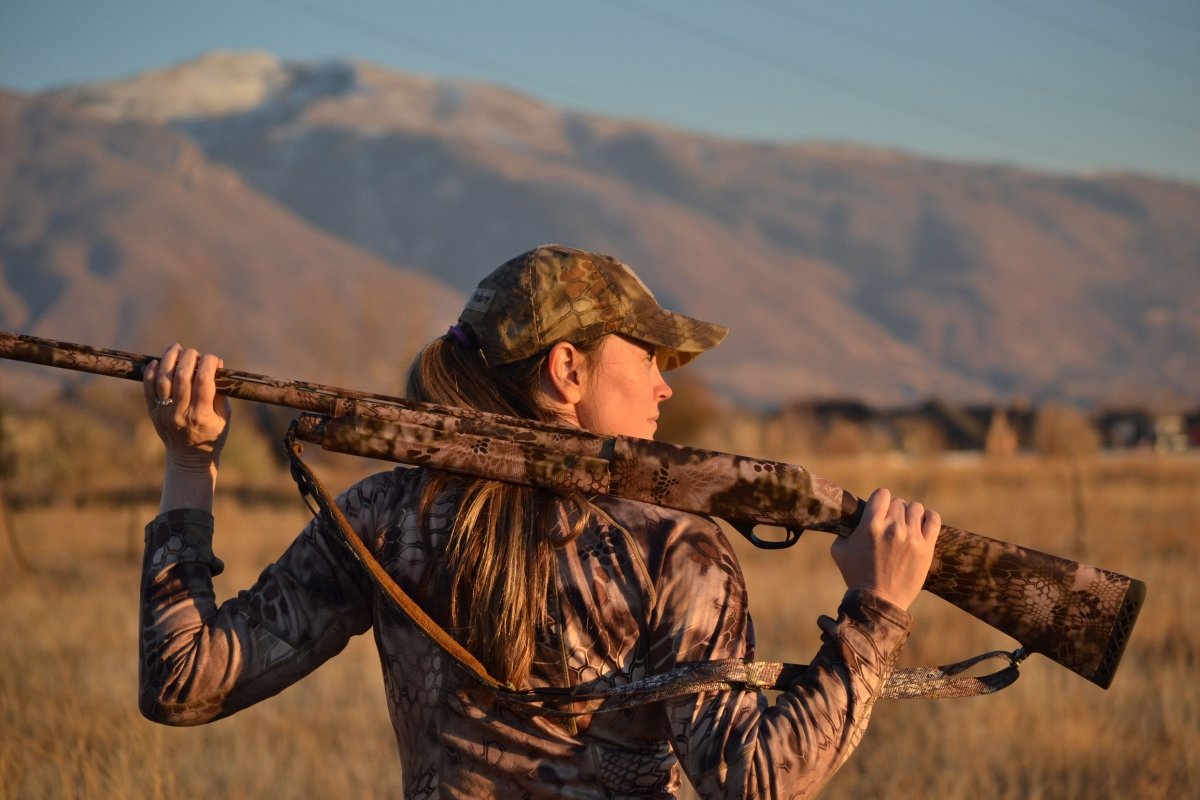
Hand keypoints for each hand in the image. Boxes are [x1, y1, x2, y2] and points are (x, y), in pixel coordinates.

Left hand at [143, 343, 231, 473]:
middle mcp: (181, 413)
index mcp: (202, 415)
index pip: (203, 381)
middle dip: (189, 358)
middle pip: (181, 376)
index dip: (208, 364)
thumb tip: (216, 365)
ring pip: (163, 379)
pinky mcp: (153, 412)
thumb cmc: (212, 435)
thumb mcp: (225, 416)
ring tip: (176, 348)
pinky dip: (152, 372)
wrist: (189, 458)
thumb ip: (220, 392)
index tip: (213, 359)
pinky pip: (148, 388)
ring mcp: (164, 413)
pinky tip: (159, 362)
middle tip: (194, 352)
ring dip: (170, 358)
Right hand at [831, 487, 940, 609]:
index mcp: (871, 526)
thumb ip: (844, 531)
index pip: (882, 494)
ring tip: (906, 525)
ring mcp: (911, 538)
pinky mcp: (926, 548)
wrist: (878, 601)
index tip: (880, 509)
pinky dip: (928, 518)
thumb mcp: (839, 551)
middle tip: (891, 524)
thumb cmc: (856, 576)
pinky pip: (933, 519)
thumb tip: (850, 520)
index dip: (880, 500)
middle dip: (893, 511)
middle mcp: (893, 528)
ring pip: (916, 508)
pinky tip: (922, 523)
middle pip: (898, 502)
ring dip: (910, 514)